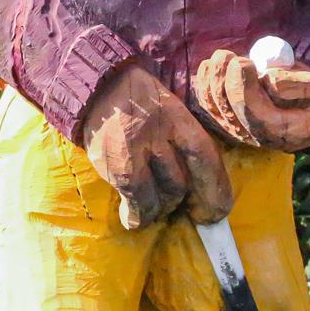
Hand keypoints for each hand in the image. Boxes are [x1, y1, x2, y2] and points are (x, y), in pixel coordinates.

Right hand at [78, 63, 232, 229]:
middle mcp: (156, 133)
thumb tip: (199, 189)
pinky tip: (135, 219)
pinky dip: (138, 215)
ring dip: (160, 206)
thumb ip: (183, 141)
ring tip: (152, 202)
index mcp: (176, 116)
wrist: (93, 91)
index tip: (216, 212)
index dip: (215, 189)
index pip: (204, 155)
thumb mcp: (168, 110)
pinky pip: (136, 201)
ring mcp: (131, 150)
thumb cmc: (137, 102)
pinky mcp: (113, 166)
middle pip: (180, 181)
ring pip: (160, 195)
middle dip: (183, 200)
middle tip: (183, 207)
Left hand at [192, 48, 309, 152]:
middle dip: (222, 77)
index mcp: (277, 128)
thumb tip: (269, 79)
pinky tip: (211, 65)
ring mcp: (233, 128)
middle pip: (226, 106)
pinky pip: (205, 100)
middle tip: (226, 55)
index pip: (251, 111)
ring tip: (223, 56)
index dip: (242, 86)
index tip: (243, 62)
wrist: (305, 115)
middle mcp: (251, 133)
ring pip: (212, 103)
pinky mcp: (222, 119)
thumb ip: (299, 85)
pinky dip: (204, 82)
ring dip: (212, 77)